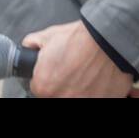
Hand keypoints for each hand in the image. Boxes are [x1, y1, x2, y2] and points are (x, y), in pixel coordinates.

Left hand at [21, 21, 135, 97]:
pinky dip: (96, 91)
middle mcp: (59, 98)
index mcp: (43, 86)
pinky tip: (98, 79)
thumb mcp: (49, 35)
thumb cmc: (81, 37)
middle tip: (74, 70)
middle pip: (57, 94)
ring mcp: (81, 102)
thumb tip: (28, 49)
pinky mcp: (101, 101)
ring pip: (75, 97)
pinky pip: (94, 98)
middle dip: (63, 84)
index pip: (40, 88)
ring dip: (79, 89)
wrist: (110, 37)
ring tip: (88, 74)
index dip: (48, 77)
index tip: (57, 70)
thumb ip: (32, 45)